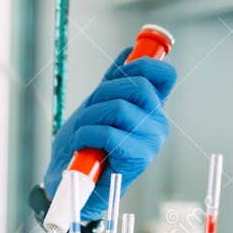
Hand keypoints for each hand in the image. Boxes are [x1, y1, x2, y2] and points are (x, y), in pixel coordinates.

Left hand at [45, 48, 176, 220]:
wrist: (68, 181)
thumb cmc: (82, 145)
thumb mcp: (96, 105)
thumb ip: (115, 81)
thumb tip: (130, 51)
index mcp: (152, 108)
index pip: (164, 75)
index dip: (142, 64)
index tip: (120, 72)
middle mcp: (157, 123)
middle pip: (137, 85)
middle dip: (103, 92)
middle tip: (88, 112)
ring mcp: (150, 142)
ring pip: (119, 108)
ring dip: (89, 118)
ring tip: (82, 134)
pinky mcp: (138, 159)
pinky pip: (109, 133)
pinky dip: (86, 136)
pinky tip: (82, 147)